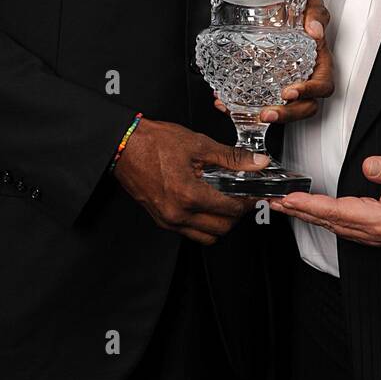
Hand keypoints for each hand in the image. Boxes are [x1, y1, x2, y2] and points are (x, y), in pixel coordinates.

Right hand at [113, 117, 267, 245]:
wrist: (124, 146)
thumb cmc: (153, 143)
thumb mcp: (198, 145)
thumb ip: (231, 157)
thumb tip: (256, 163)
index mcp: (189, 195)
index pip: (231, 210)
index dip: (247, 202)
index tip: (253, 193)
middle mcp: (178, 214)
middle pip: (222, 228)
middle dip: (236, 214)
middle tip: (240, 196)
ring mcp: (168, 220)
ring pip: (207, 236)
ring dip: (220, 223)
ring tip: (223, 201)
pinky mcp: (161, 220)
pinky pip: (190, 232)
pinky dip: (203, 224)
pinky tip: (205, 204)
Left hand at [213, 0, 333, 125]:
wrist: (277, 5)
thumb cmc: (299, 10)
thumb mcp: (311, 4)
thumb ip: (316, 14)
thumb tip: (315, 30)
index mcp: (318, 62)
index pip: (322, 85)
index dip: (309, 92)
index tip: (290, 92)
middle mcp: (303, 76)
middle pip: (304, 106)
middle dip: (286, 114)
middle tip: (267, 113)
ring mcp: (284, 82)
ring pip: (281, 109)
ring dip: (264, 116)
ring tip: (245, 113)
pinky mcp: (266, 84)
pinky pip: (256, 101)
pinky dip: (240, 106)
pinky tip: (225, 102)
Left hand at [267, 156, 380, 246]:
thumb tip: (368, 166)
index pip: (336, 211)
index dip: (309, 205)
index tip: (288, 199)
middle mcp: (373, 232)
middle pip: (327, 222)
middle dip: (298, 212)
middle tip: (273, 201)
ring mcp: (373, 236)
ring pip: (331, 226)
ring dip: (306, 216)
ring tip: (284, 205)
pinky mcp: (374, 232)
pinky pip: (340, 227)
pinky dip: (321, 218)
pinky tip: (311, 212)